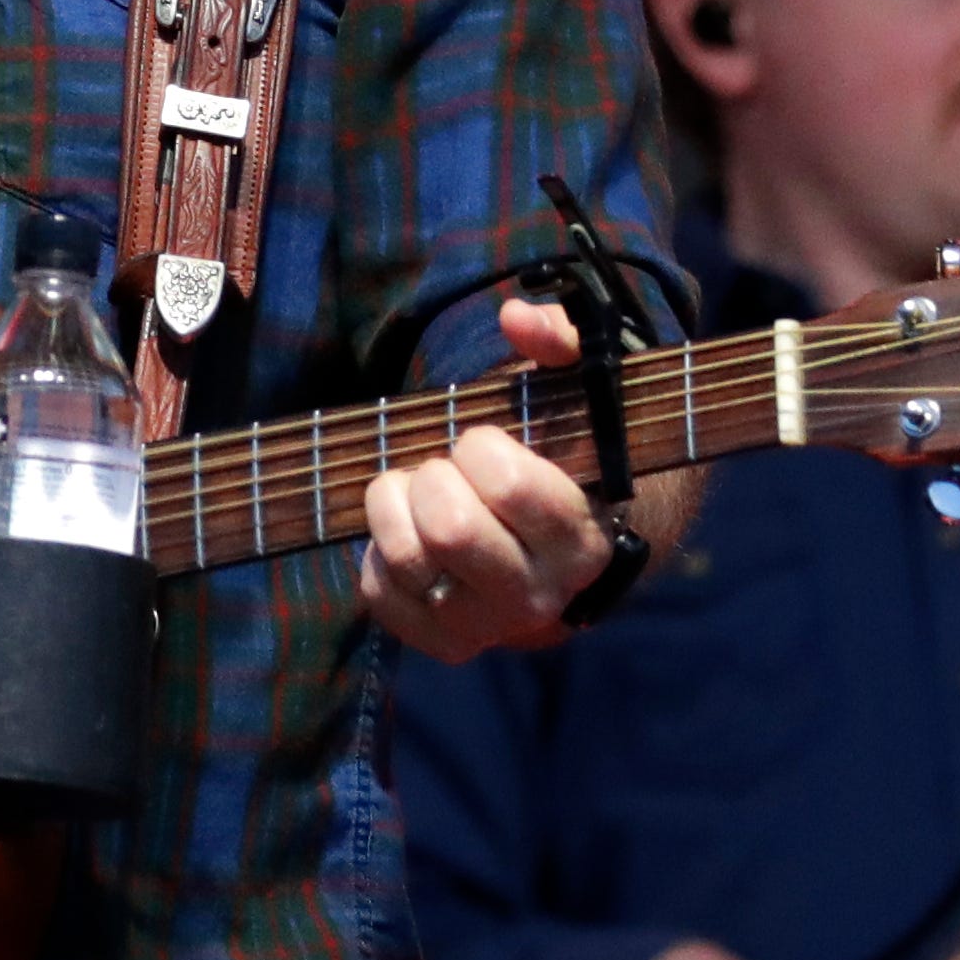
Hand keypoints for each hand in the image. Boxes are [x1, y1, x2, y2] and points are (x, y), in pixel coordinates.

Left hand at [356, 296, 612, 662]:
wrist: (555, 555)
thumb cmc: (559, 458)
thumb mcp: (578, 396)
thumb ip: (563, 342)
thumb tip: (517, 317)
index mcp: (581, 538)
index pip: (510, 486)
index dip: (479, 446)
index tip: (482, 440)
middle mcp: (539, 596)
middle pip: (449, 528)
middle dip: (432, 475)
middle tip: (445, 467)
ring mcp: (487, 627)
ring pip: (404, 556)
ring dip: (395, 504)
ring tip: (420, 490)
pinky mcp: (439, 642)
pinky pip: (378, 590)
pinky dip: (378, 550)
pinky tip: (409, 532)